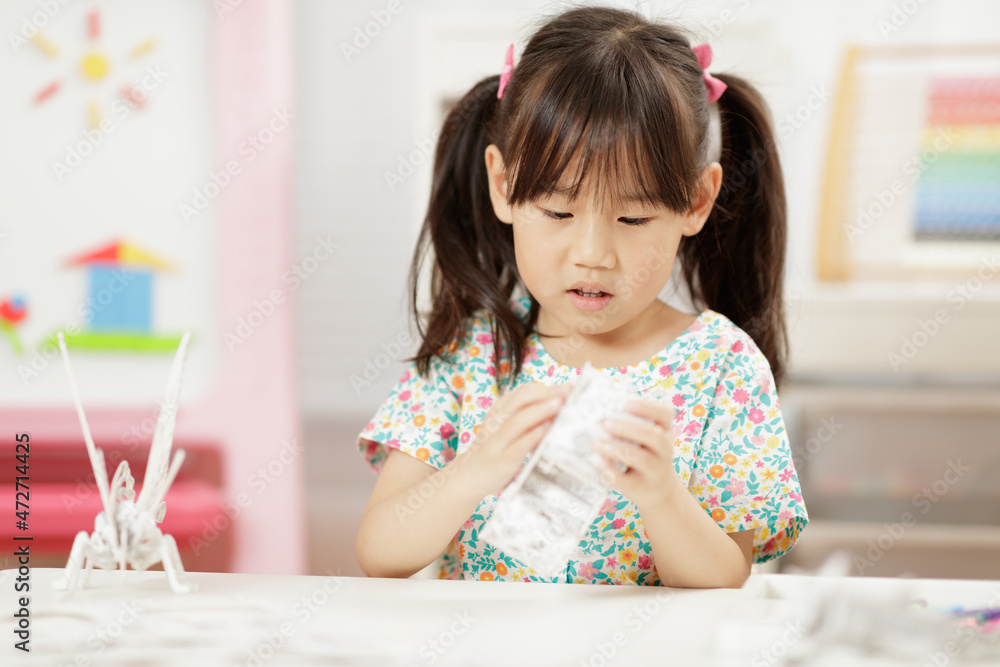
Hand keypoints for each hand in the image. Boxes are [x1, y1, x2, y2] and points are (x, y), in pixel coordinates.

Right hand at [456, 381, 571, 497]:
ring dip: (540, 410)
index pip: (524, 392)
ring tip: (559, 403)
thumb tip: (559, 405)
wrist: (471, 476)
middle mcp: (497, 421)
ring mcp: (498, 441)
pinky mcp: (502, 460)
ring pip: (518, 420)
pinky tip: (546, 429)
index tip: (568, 387)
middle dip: (546, 393)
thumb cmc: (496, 449)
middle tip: (567, 390)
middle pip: (520, 400)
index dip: (546, 388)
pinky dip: (532, 436)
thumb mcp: (508, 427)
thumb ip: (529, 417)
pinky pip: (518, 445)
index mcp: (500, 410)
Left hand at [591, 398, 681, 510]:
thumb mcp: (647, 437)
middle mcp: (665, 450)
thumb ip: (631, 422)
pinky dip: (612, 473)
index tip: (626, 404)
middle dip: (628, 428)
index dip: (647, 408)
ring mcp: (655, 470)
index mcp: (665, 430)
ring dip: (616, 450)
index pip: (665, 414)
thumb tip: (599, 405)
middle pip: (654, 436)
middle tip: (605, 424)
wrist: (658, 490)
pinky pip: (627, 481)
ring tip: (595, 443)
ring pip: (641, 458)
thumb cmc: (645, 454)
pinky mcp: (641, 487)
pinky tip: (598, 464)